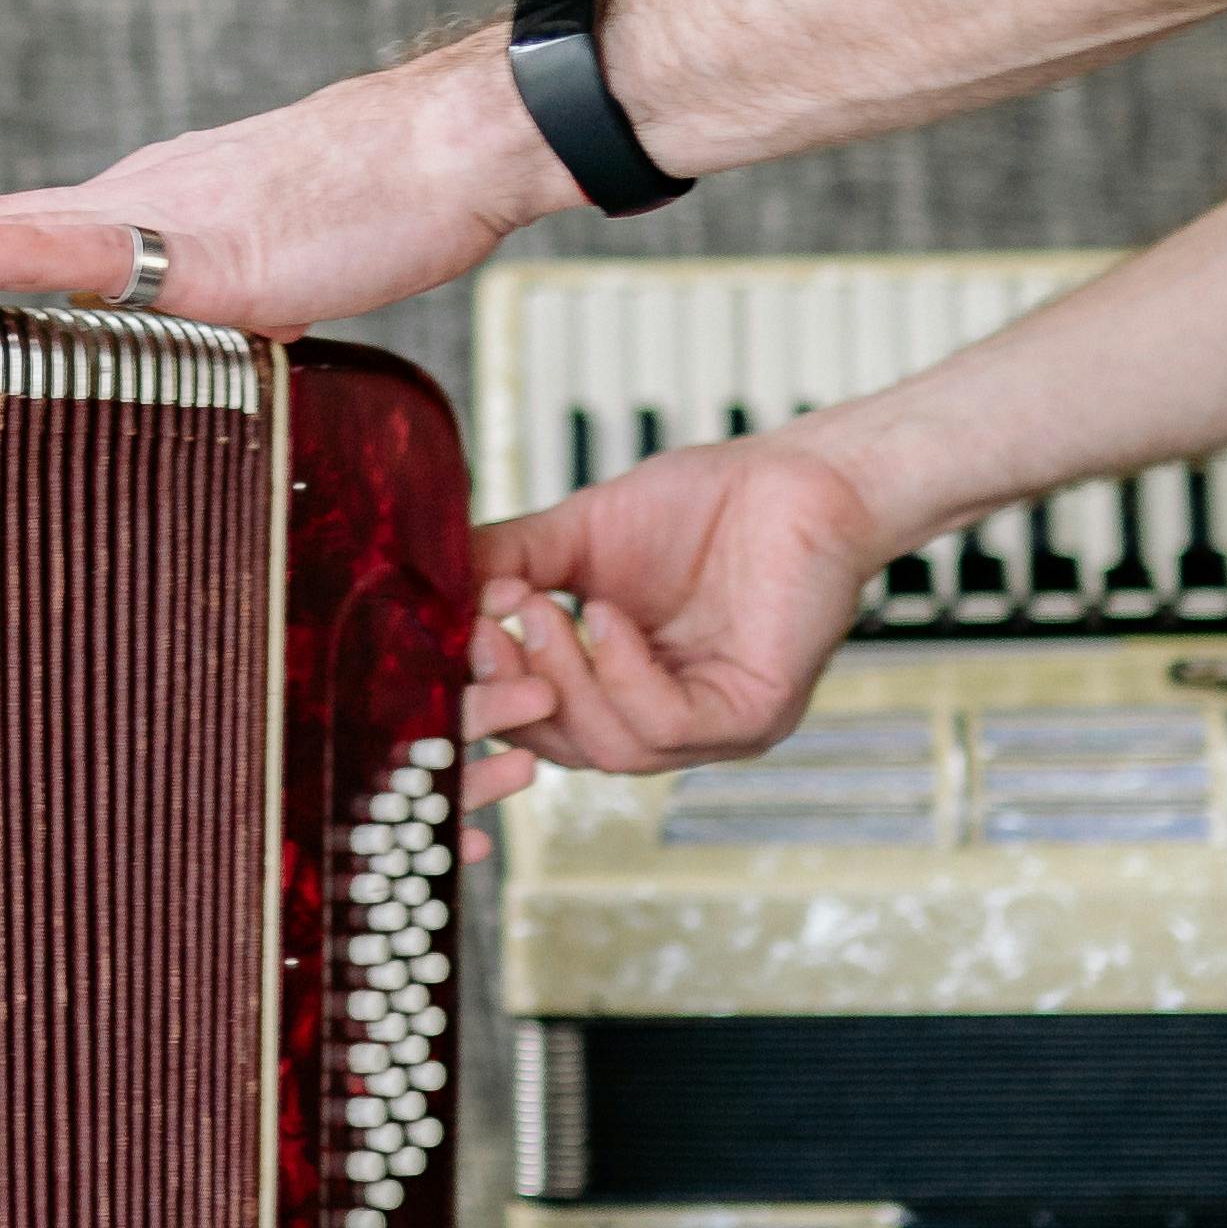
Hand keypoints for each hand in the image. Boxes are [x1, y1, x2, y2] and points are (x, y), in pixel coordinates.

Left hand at [0, 30, 557, 335]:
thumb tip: (217, 356)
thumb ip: (233, 312)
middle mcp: (135, 203)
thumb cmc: (393, 202)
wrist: (456, 146)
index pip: (19, 240)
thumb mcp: (289, 273)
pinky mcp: (200, 255)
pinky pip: (71, 257)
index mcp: (153, 214)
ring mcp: (160, 222)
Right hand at [463, 432, 883, 794]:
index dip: (485, 695)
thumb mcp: (580, 535)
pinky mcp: (753, 714)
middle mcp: (665, 723)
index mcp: (619, 692)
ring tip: (541, 609)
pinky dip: (620, 674)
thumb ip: (509, 562)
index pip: (535, 729)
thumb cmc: (704, 505)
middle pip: (563, 751)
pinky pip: (666, 726)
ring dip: (562, 678)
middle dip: (512, 693)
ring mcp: (711, 729)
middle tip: (486, 626)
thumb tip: (427, 584)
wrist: (799, 476)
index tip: (452, 633)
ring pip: (610, 749)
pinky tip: (604, 616)